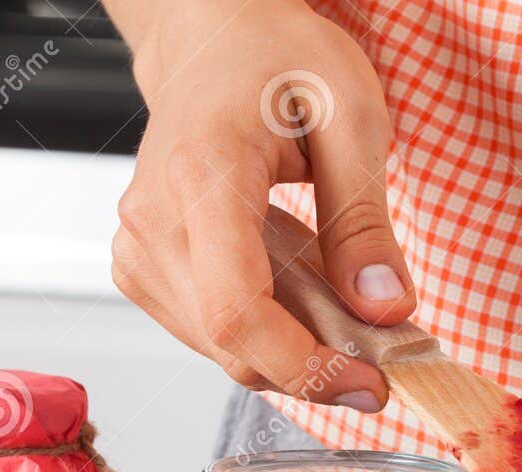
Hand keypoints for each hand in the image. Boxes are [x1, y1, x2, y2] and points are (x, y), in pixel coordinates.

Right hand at [106, 0, 412, 411]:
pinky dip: (264, 331)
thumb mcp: (352, 119)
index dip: (305, 367)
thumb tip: (384, 309)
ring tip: (339, 304)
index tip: (369, 383)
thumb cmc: (277, 59)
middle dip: (313, 369)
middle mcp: (153, 219)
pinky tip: (296, 288)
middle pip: (230, 345)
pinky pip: (209, 333)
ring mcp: (137, 248)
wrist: (213, 38)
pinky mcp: (141, 267)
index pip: (238, 311)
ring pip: (221, 349)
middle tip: (378, 355)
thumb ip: (364, 223)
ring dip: (292, 350)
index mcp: (202, 174)